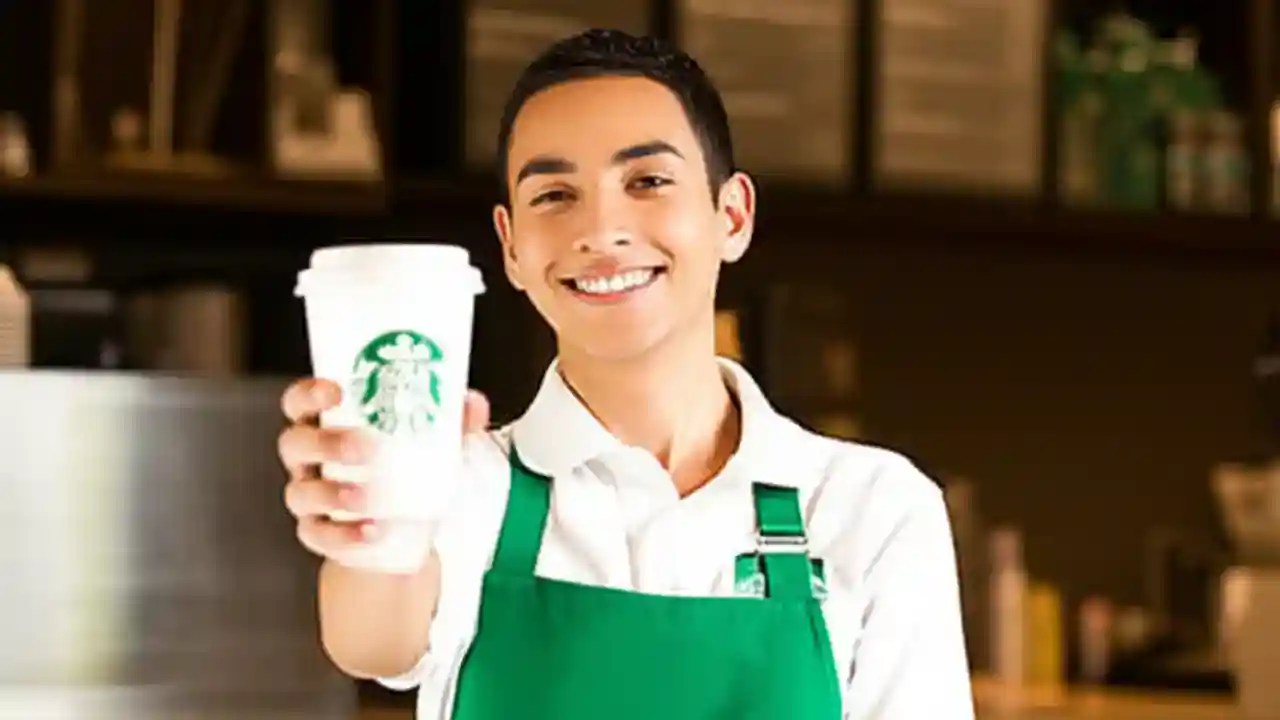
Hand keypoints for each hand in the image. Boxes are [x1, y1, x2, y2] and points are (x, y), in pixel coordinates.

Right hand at [278, 377, 490, 559]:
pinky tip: (372, 531)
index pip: (300, 402)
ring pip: (301, 492)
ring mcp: (309, 498)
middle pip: (295, 444)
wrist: (402, 530)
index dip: (308, 394)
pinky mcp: (318, 534)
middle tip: (365, 448)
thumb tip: (473, 403)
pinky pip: (318, 535)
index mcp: (327, 425)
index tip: (335, 391)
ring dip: (332, 494)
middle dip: (326, 444)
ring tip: (366, 498)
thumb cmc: (403, 469)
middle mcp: (309, 460)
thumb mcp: (429, 441)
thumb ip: (452, 421)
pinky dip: (343, 535)